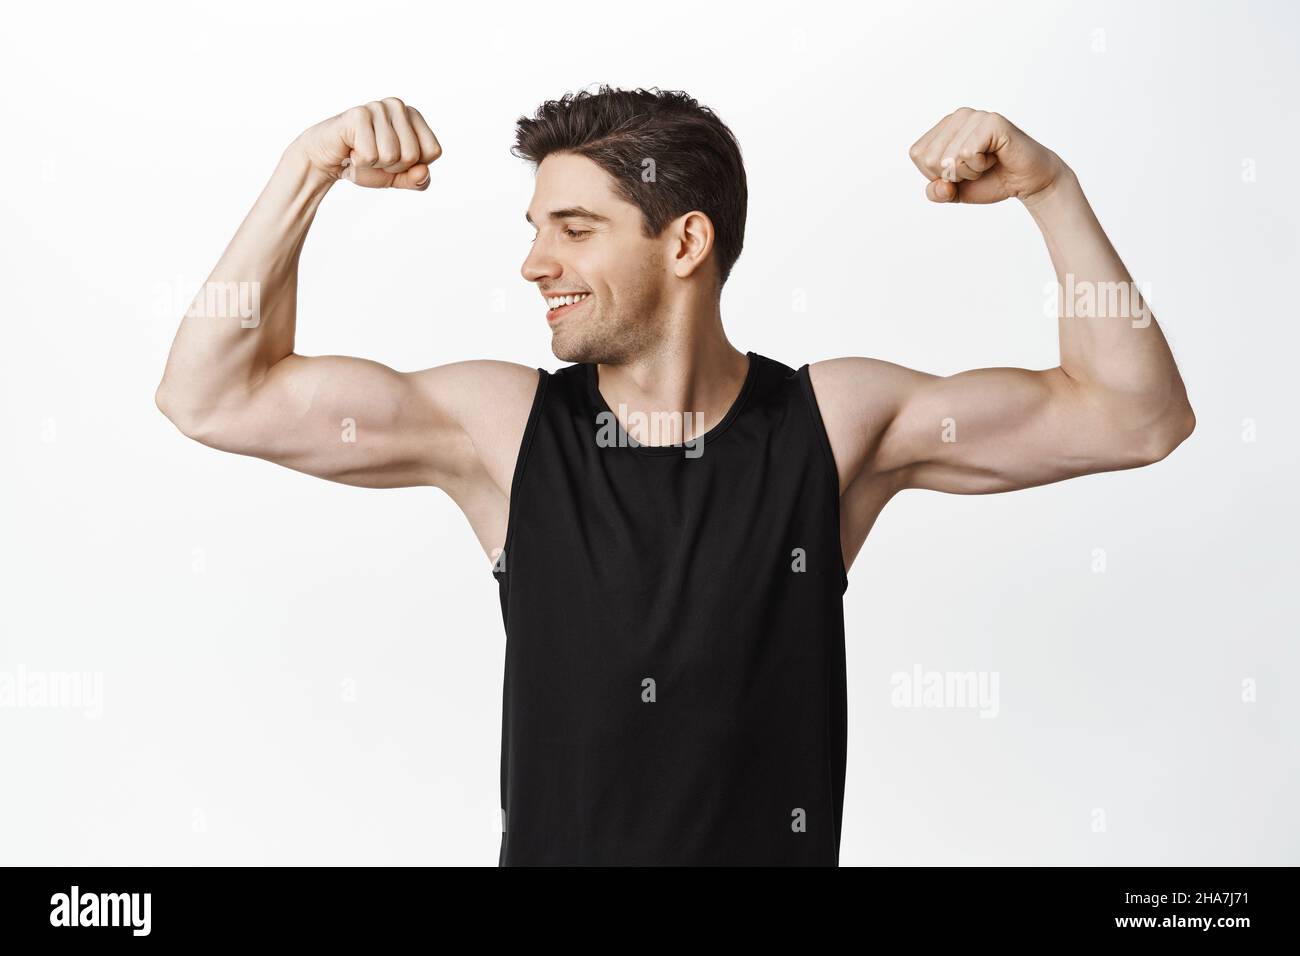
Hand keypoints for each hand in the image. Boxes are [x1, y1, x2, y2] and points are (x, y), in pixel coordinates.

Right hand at [289, 97, 441, 189]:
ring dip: (374, 164)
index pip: (433, 152)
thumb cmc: (365, 164)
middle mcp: (397, 105)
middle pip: (413, 155)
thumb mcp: (398, 177)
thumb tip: (423, 172)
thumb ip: (417, 180)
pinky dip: (359, 162)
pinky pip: (370, 155)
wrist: (328, 161)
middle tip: (374, 156)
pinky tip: (351, 150)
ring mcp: (378, 107)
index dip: (414, 166)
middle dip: (392, 167)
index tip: (394, 158)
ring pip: (392, 156)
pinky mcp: (358, 115)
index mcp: (413, 116)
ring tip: (361, 152)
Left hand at [908, 108, 1065, 204]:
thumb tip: (941, 185)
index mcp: (944, 128)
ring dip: (969, 172)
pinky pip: (967, 153)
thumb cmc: (991, 180)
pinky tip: (995, 157)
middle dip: (952, 175)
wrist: (1026, 182)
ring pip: (948, 158)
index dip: (936, 174)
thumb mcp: (954, 192)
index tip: (961, 170)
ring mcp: (975, 116)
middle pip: (929, 158)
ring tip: (987, 162)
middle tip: (976, 167)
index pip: (917, 154)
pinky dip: (980, 165)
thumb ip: (937, 192)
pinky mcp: (992, 121)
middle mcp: (958, 116)